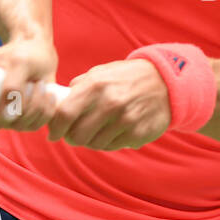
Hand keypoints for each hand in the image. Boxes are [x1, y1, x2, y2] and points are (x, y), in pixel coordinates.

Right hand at [0, 36, 60, 132]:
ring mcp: (4, 116)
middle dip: (19, 104)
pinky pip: (34, 126)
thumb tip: (9, 108)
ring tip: (39, 83)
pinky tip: (46, 93)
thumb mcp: (19, 61)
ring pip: (18, 125)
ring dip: (36, 103)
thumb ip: (12, 84)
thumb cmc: (24, 53)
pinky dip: (45, 109)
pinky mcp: (23, 121)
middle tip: (30, 84)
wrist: (41, 55)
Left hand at [45, 58, 170, 150]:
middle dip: (71, 137)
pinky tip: (113, 131)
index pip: (64, 114)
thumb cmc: (127, 77)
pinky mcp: (137, 134)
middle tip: (74, 134)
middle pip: (76, 135)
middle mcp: (110, 103)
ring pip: (94, 144)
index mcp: (96, 85)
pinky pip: (112, 146)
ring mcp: (125, 120)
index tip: (53, 133)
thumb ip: (78, 87)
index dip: (54, 127)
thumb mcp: (101, 73)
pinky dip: (108, 142)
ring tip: (96, 130)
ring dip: (90, 140)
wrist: (166, 82)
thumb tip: (57, 103)